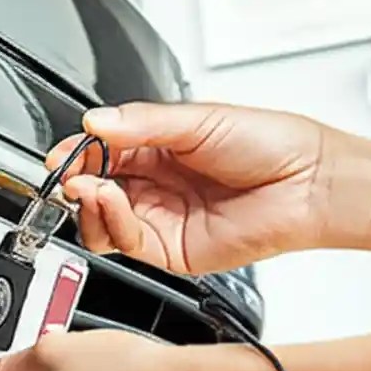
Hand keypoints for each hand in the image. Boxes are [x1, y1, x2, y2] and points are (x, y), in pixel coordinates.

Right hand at [48, 102, 332, 274]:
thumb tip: (94, 122)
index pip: (102, 154)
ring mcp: (161, 219)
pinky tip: (111, 200)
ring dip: (87, 204)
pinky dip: (110, 222)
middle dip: (76, 181)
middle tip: (69, 172)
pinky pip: (125, 242)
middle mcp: (156, 186)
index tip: (62, 153)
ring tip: (90, 187)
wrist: (309, 185)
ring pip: (101, 221)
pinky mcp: (169, 250)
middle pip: (94, 189)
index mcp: (159, 149)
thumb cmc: (271, 146)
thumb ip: (141, 123)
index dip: (78, 154)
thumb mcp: (198, 120)